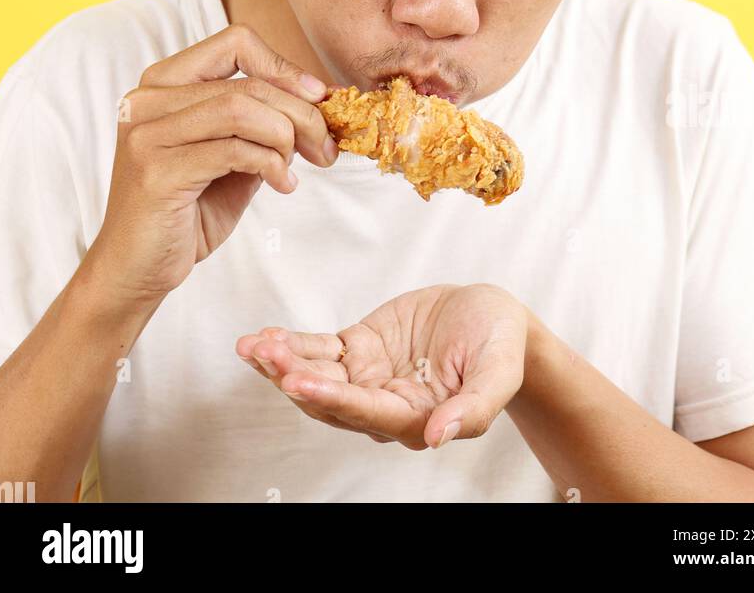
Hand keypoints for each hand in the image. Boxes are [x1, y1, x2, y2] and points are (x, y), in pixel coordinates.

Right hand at [87, 24, 335, 303]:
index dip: (284, 66)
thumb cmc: (186, 213)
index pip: (234, 42)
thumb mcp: (231, 158)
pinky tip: (281, 185)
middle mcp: (147, 100)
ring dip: (288, 137)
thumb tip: (320, 101)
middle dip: (302, 113)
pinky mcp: (156, 170)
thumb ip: (261, 125)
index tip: (318, 98)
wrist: (134, 272)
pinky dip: (271, 164)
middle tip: (326, 147)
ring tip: (299, 168)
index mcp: (163, 84)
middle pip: (247, 82)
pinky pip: (233, 150)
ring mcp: (147, 133)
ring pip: (242, 108)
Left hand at [235, 283, 527, 448]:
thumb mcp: (500, 370)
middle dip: (295, 379)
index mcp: (418, 418)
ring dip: (283, 364)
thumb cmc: (501, 344)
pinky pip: (319, 350)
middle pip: (331, 401)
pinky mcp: (360, 349)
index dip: (332, 399)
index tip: (299, 383)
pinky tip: (265, 338)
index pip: (368, 413)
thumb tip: (439, 437)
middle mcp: (385, 405)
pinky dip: (292, 344)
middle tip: (266, 356)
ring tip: (252, 347)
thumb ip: (475, 407)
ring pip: (318, 377)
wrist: (491, 315)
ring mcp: (369, 377)